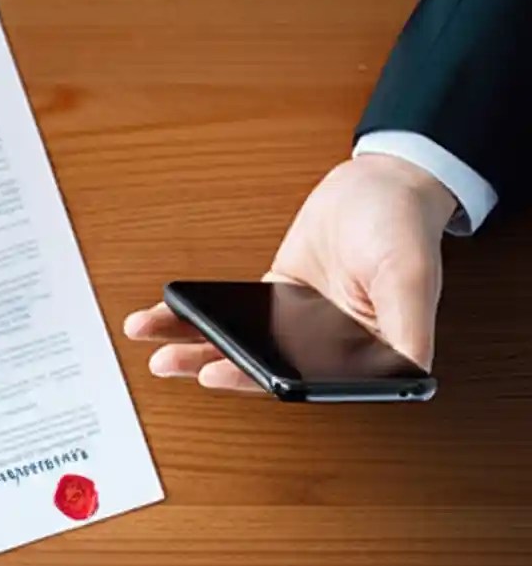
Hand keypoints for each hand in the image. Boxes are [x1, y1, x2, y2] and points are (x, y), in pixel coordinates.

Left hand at [123, 154, 457, 392]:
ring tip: (153, 346)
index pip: (302, 382)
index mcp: (362, 355)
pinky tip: (164, 315)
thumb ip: (409, 326)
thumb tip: (412, 373)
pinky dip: (197, 316)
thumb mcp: (410, 276)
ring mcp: (294, 324)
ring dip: (194, 347)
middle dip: (210, 366)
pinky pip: (230, 314)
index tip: (217, 374)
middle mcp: (326, 347)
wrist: (379, 183)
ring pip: (239, 345)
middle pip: (260, 368)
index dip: (257, 382)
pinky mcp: (272, 298)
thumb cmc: (404, 226)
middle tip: (168, 363)